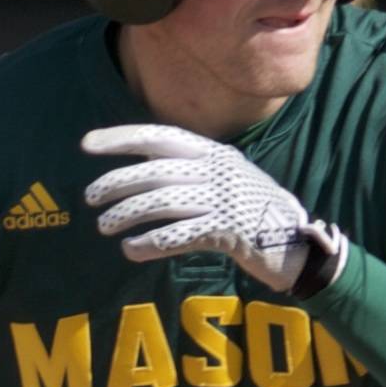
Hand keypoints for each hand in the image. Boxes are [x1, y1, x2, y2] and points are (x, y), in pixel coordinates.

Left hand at [81, 123, 324, 293]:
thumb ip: (191, 171)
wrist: (298, 243)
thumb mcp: (226, 178)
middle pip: (154, 170)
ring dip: (126, 214)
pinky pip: (178, 235)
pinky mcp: (228, 231)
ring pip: (161, 202)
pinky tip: (131, 250)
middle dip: (116, 182)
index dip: (121, 138)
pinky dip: (149, 244)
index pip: (159, 136)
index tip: (87, 145)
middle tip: (90, 198)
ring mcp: (224, 200)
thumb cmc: (253, 212)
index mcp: (213, 152)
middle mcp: (218, 170)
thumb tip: (141, 172)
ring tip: (105, 226)